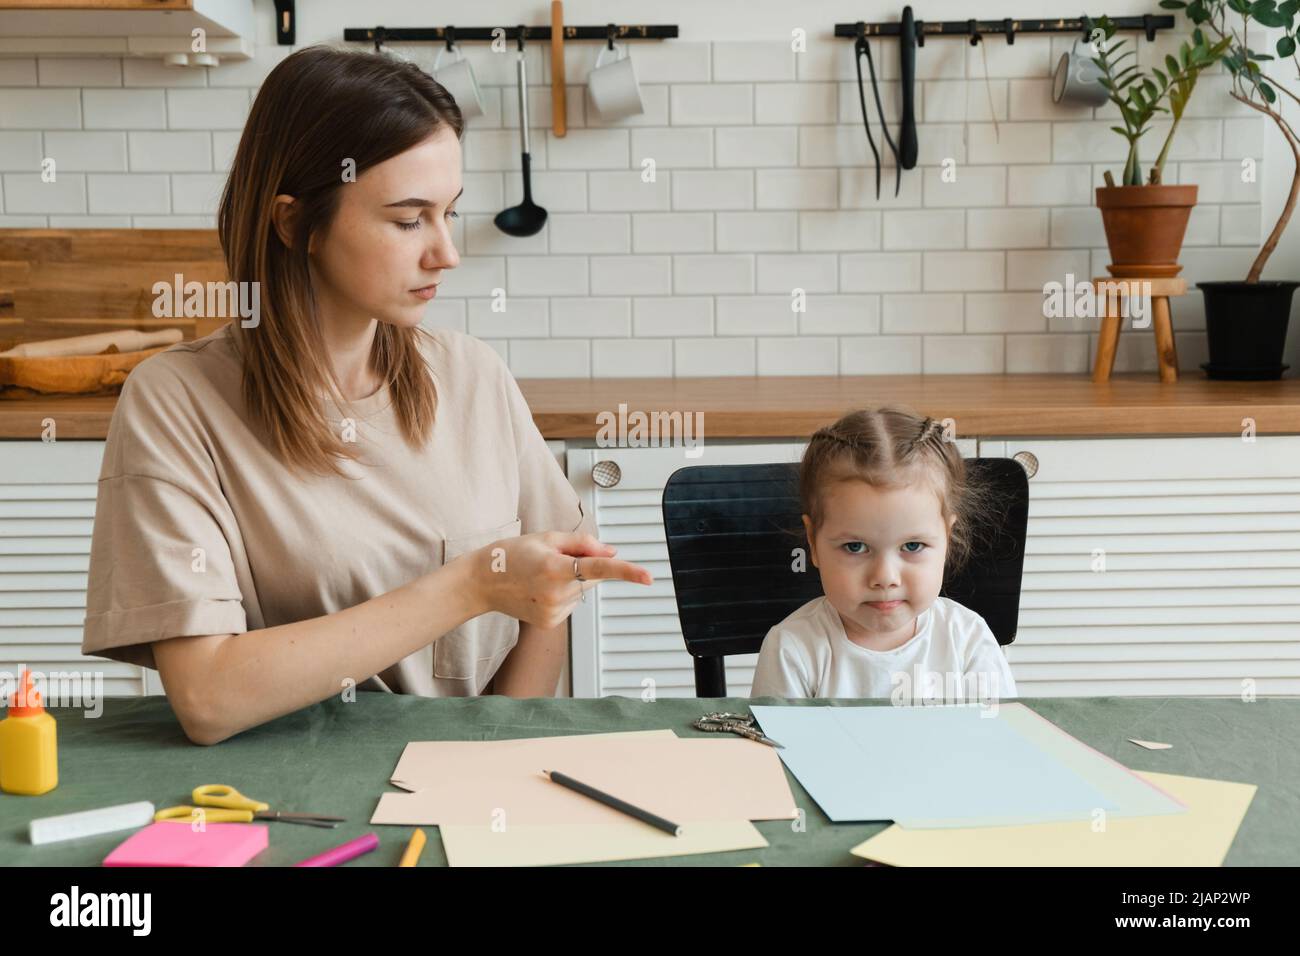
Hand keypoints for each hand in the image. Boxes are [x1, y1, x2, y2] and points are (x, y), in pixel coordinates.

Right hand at [467, 531, 652, 628]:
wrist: (482, 582)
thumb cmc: (513, 554)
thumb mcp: (546, 537)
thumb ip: (583, 543)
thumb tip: (612, 552)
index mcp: (554, 566)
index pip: (598, 568)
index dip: (626, 572)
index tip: (648, 577)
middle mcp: (556, 592)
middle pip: (592, 578)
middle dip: (583, 567)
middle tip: (553, 560)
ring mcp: (553, 611)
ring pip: (582, 592)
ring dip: (571, 582)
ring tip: (540, 577)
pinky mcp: (550, 623)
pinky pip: (571, 604)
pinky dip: (562, 595)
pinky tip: (539, 591)